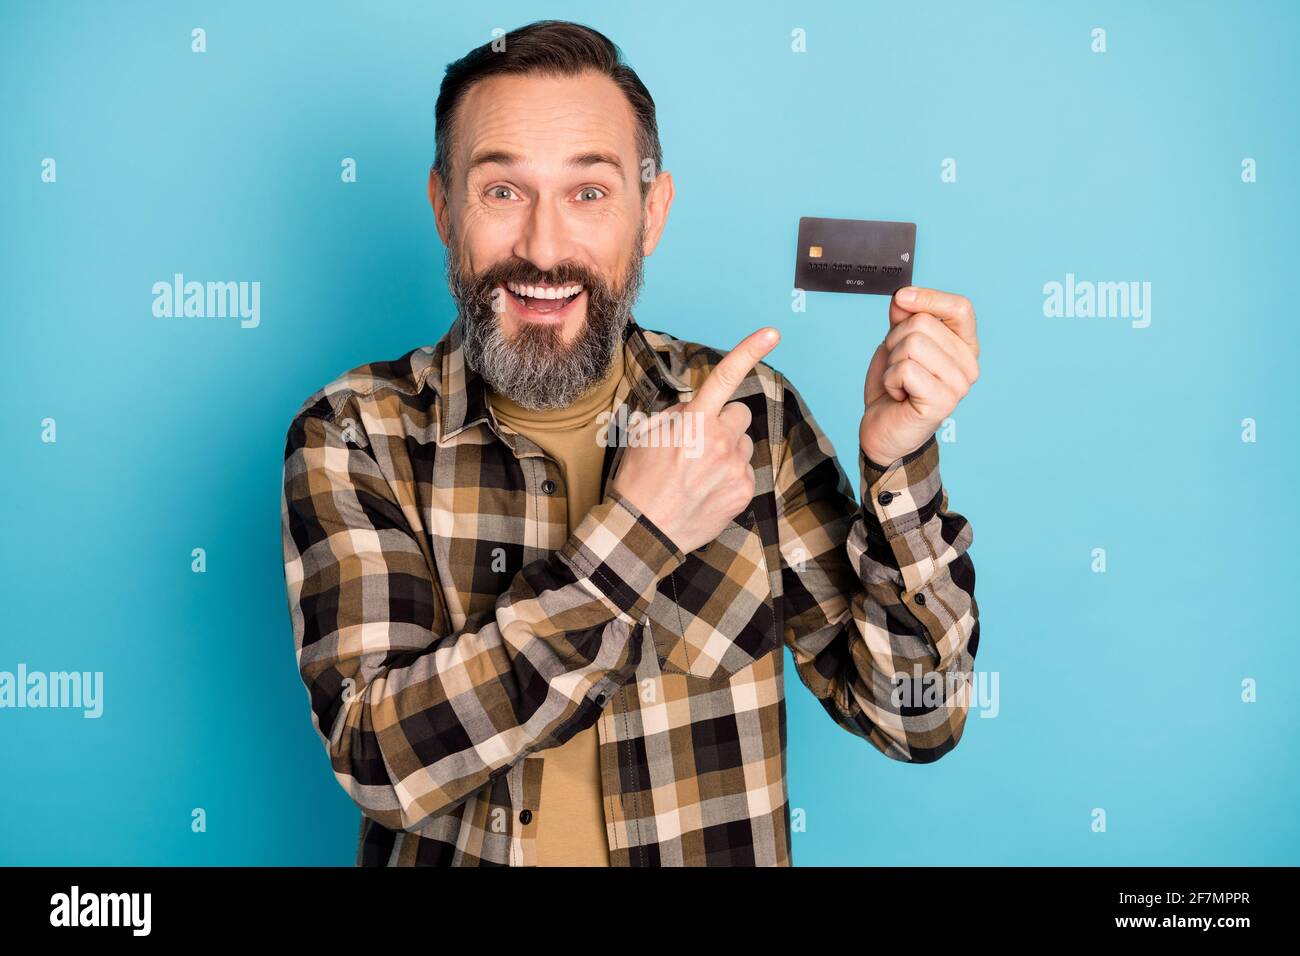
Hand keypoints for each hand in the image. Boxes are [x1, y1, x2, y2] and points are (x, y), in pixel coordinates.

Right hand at [612, 327, 779, 552]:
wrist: (643, 531)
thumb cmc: (639, 480)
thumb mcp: (645, 434)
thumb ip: (677, 414)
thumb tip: (695, 409)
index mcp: (694, 421)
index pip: (725, 377)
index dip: (750, 351)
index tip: (773, 332)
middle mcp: (720, 441)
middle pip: (740, 414)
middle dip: (724, 423)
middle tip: (699, 445)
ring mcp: (735, 468)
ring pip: (743, 446)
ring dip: (728, 452)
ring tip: (699, 474)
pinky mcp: (744, 492)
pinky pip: (745, 473)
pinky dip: (730, 479)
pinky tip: (707, 491)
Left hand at [860, 286, 979, 466]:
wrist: (882, 431)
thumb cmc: (893, 388)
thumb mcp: (896, 344)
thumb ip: (903, 318)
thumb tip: (904, 297)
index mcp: (964, 347)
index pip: (960, 308)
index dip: (929, 298)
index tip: (901, 299)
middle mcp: (969, 365)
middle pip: (923, 323)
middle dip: (895, 340)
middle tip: (898, 366)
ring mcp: (959, 385)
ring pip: (912, 344)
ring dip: (892, 362)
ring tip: (899, 382)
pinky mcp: (943, 401)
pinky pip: (905, 369)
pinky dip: (890, 380)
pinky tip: (899, 395)